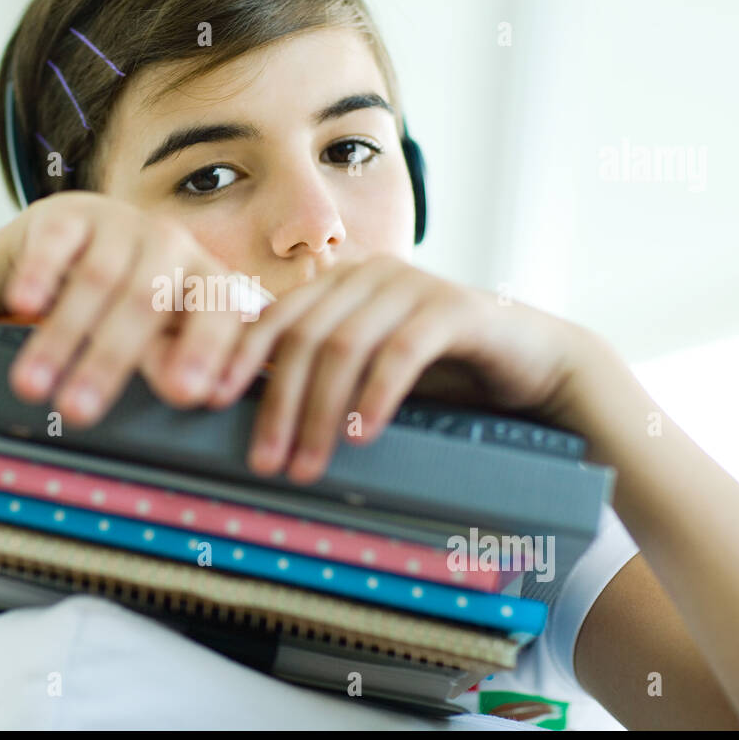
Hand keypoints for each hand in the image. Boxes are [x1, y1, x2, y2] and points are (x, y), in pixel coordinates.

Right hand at [0, 191, 249, 426]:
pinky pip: (56, 245)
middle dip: (109, 361)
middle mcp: (172, 245)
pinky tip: (24, 307)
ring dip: (61, 336)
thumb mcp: (162, 334)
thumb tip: (188, 392)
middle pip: (145, 302)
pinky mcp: (73, 216)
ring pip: (97, 279)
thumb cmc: (137, 296)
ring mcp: (122, 225)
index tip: (187, 394)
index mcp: (208, 279)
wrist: (88, 232)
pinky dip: (39, 275)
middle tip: (78, 411)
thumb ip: (173, 360)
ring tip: (32, 384)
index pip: (220, 311)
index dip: (206, 350)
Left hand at [203, 254, 600, 483]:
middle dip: (278, 404)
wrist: (531, 361)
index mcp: (340, 281)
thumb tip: (241, 406)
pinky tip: (361, 438)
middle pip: (303, 336)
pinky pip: (401, 353)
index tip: (207, 405)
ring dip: (320, 413)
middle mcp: (370, 273)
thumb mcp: (368, 367)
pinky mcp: (455, 308)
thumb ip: (315, 370)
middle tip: (265, 462)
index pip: (273, 317)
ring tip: (307, 466)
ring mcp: (413, 285)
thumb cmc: (440, 371)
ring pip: (345, 347)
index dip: (236, 359)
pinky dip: (375, 397)